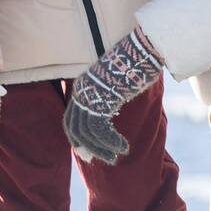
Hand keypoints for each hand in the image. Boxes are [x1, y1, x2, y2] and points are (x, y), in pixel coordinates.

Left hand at [63, 29, 163, 165]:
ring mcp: (89, 96)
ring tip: (116, 155)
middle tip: (106, 159)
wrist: (139, 52)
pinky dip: (111, 141)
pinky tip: (122, 146)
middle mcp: (81, 92)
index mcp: (81, 88)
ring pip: (88, 133)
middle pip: (76, 129)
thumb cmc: (132, 66)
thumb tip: (110, 114)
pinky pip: (100, 129)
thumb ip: (108, 98)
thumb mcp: (114, 84)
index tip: (89, 152)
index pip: (71, 120)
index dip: (78, 139)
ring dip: (102, 148)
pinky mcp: (101, 100)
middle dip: (89, 148)